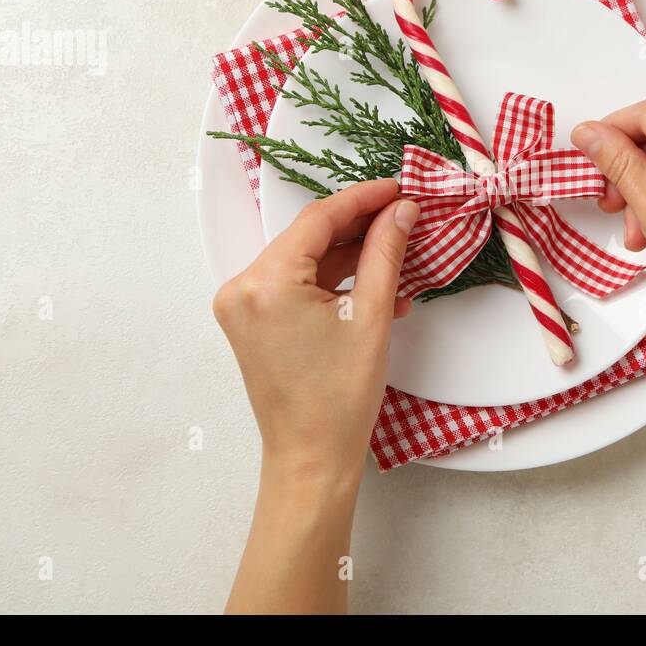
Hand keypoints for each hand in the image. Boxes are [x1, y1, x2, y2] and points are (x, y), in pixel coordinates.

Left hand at [212, 178, 418, 486]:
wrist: (311, 458)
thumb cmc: (337, 401)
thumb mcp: (370, 317)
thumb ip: (385, 254)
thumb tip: (401, 212)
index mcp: (265, 283)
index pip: (319, 219)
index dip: (364, 199)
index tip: (398, 187)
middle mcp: (242, 288)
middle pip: (310, 237)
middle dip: (359, 226)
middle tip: (404, 215)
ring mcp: (242, 305)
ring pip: (304, 259)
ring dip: (349, 255)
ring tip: (397, 253)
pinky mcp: (250, 320)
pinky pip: (295, 283)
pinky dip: (331, 281)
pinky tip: (372, 286)